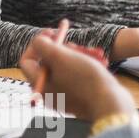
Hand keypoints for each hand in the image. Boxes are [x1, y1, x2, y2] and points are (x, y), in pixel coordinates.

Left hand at [19, 33, 134, 121]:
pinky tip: (101, 60)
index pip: (27, 60)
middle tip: (75, 44)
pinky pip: (80, 74)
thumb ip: (43, 46)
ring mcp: (66, 94)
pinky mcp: (82, 95)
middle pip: (49, 61)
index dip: (36, 43)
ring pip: (68, 65)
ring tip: (95, 53)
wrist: (112, 105)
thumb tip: (39, 40)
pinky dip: (89, 64)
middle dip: (65, 49)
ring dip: (81, 54)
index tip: (51, 32)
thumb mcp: (60, 57)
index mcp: (39, 84)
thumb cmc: (84, 81)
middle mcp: (50, 92)